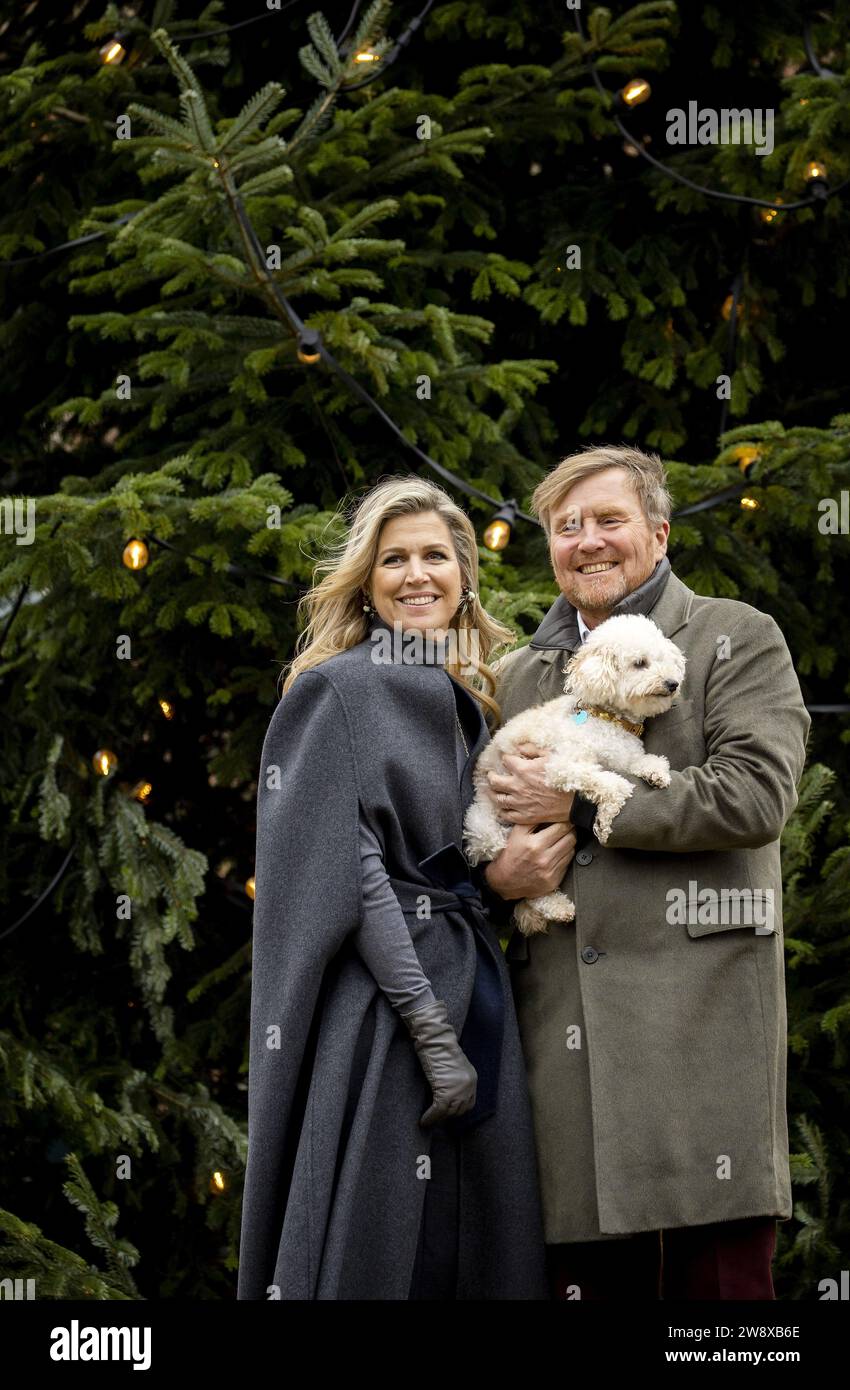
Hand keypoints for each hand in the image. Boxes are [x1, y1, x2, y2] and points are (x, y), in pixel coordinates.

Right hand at [401, 999, 477, 1126]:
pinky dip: (430, 1117)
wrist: (435, 1041)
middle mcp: (468, 1086)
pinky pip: (438, 1110)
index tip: (447, 1114)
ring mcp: (458, 1090)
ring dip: (438, 1119)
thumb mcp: (452, 1066)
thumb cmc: (439, 1048)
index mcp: (472, 1079)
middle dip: (447, 1116)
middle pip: (459, 1110)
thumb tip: (446, 1094)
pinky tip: (423, 1120)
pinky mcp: (446, 1092)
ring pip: (448, 1113)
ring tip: (428, 1121)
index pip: (469, 1104)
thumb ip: (454, 1080)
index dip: (457, 1111)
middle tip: (436, 1120)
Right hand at [484, 821, 576, 899]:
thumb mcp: (516, 834)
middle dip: (570, 830)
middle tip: (566, 827)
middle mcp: (544, 858)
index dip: (564, 821)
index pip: (561, 827)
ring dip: (569, 842)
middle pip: (570, 838)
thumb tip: (549, 812)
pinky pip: (568, 863)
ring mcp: (550, 871)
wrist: (504, 883)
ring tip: (561, 839)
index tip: (563, 819)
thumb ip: (532, 821)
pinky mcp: (554, 881)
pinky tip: (557, 853)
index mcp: (534, 844)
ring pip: (571, 849)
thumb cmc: (510, 855)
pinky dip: (565, 856)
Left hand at [486, 741, 574, 823]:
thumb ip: (533, 749)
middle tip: (492, 775)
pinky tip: (501, 808)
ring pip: (497, 799)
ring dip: (492, 793)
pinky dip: (501, 811)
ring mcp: (520, 803)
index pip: (505, 760)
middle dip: (491, 776)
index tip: (506, 758)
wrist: (577, 801)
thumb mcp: (552, 755)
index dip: (505, 758)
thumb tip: (519, 747)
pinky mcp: (525, 816)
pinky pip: (506, 815)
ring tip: (492, 790)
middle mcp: (517, 786)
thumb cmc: (566, 776)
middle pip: (494, 781)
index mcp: (523, 770)